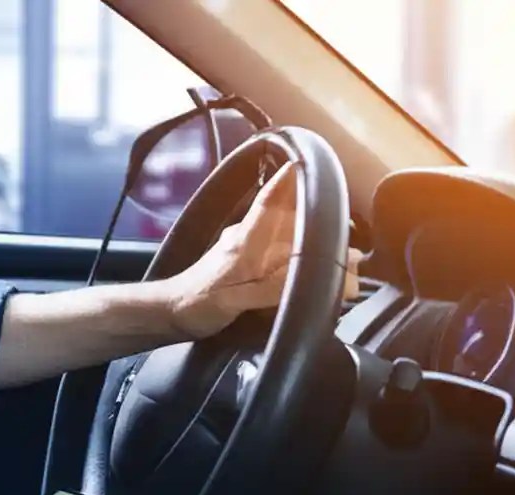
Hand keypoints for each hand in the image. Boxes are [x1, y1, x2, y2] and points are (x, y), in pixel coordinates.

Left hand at [162, 163, 362, 339]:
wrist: (167, 314)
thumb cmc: (196, 304)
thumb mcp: (236, 298)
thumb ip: (275, 288)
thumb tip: (315, 280)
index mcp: (246, 241)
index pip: (271, 200)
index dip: (291, 180)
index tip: (309, 161)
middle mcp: (246, 239)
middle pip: (286, 218)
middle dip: (316, 217)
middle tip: (347, 234)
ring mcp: (243, 251)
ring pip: (282, 235)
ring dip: (307, 238)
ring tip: (337, 253)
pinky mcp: (241, 265)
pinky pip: (274, 252)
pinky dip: (294, 255)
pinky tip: (306, 267)